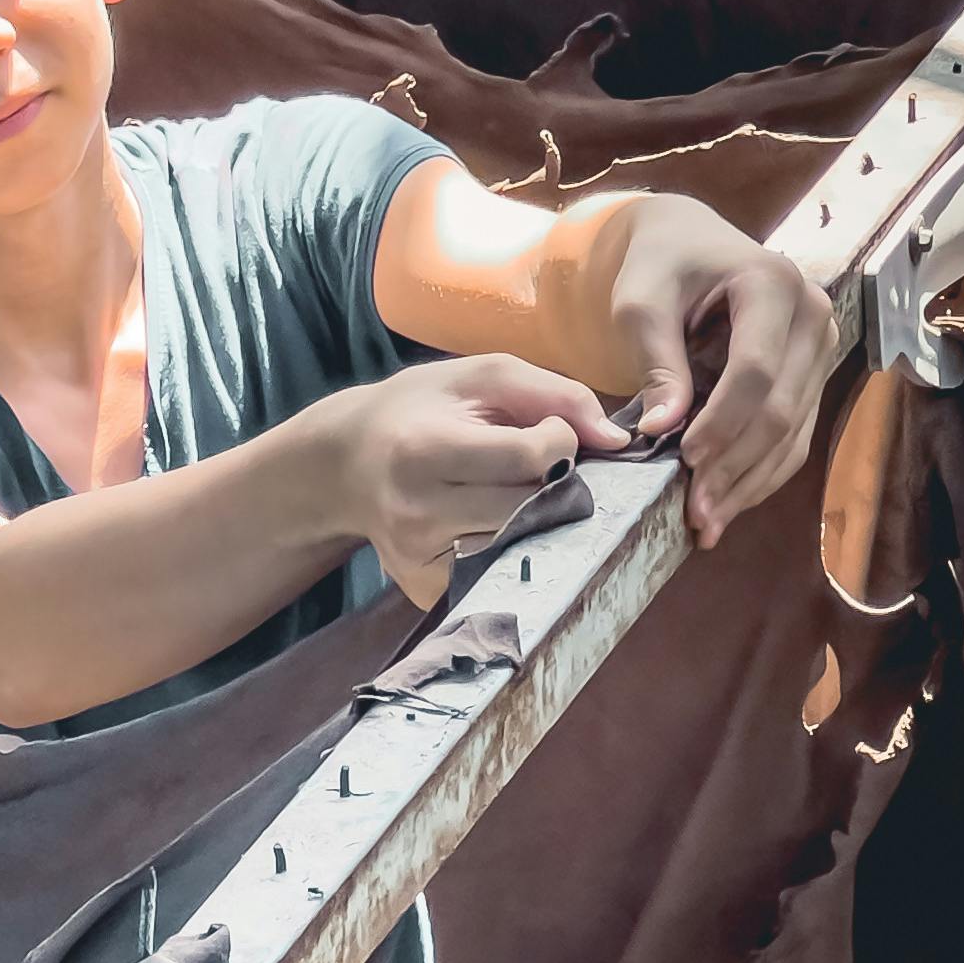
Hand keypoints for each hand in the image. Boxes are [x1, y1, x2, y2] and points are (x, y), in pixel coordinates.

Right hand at [325, 356, 630, 605]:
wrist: (345, 462)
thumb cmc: (420, 409)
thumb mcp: (481, 376)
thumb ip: (557, 393)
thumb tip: (618, 442)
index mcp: (424, 449)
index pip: (532, 457)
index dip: (557, 438)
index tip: (543, 427)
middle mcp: (417, 511)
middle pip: (533, 505)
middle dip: (552, 480)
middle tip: (532, 461)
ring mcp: (419, 557)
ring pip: (523, 543)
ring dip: (537, 515)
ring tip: (513, 488)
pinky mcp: (425, 587)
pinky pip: (499, 571)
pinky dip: (513, 545)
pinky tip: (491, 519)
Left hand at [607, 210, 835, 547]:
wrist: (687, 241)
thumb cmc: (659, 265)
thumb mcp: (640, 302)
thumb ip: (656, 361)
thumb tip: (662, 428)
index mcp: (772, 284)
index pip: (756, 370)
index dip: (723, 421)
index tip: (683, 458)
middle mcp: (813, 314)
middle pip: (782, 407)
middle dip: (736, 465)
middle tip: (694, 511)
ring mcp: (821, 345)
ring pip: (795, 430)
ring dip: (750, 482)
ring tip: (707, 522)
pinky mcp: (814, 372)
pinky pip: (797, 433)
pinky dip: (762, 472)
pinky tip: (729, 503)